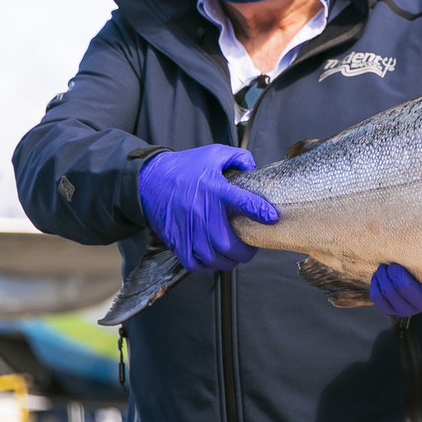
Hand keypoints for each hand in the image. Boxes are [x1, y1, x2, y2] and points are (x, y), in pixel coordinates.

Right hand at [137, 145, 279, 273]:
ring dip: (229, 261)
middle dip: (245, 251)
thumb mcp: (213, 154)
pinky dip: (208, 266)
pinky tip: (215, 260)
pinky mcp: (176, 241)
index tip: (272, 218)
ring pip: (213, 257)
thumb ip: (238, 158)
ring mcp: (188, 230)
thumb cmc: (184, 168)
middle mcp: (202, 213)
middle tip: (251, 248)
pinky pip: (194, 263)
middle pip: (228, 243)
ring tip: (235, 256)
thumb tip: (253, 168)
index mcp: (214, 190)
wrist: (149, 181)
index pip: (244, 203)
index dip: (260, 212)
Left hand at [368, 263, 421, 317]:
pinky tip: (377, 276)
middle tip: (390, 262)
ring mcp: (404, 310)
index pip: (412, 292)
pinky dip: (375, 287)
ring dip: (381, 280)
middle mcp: (417, 308)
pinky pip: (378, 301)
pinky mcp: (392, 309)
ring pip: (384, 296)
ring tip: (384, 267)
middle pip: (396, 291)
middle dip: (389, 275)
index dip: (401, 282)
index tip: (395, 266)